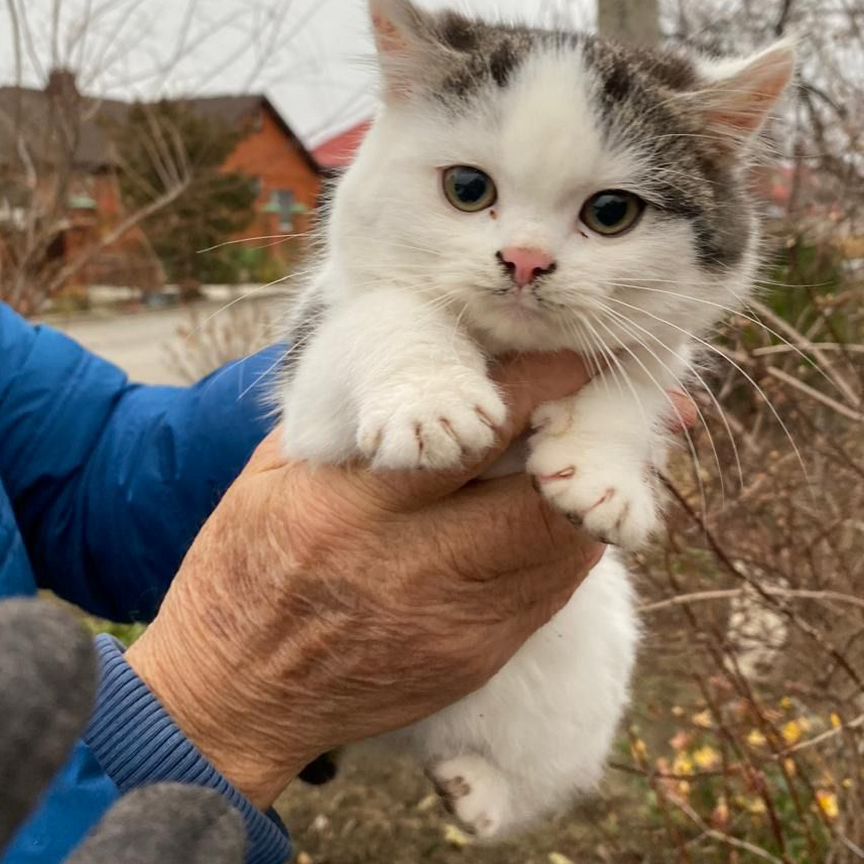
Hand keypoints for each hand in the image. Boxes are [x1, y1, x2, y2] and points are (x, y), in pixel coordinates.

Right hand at [126, 353, 603, 810]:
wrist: (234, 697)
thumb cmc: (244, 572)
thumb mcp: (271, 477)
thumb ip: (349, 422)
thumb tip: (421, 371)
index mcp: (350, 511)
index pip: (472, 437)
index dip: (534, 391)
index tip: (560, 361)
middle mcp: (411, 570)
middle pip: (538, 501)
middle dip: (579, 444)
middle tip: (589, 405)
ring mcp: (454, 626)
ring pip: (561, 550)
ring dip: (577, 496)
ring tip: (577, 456)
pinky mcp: (475, 660)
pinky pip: (549, 594)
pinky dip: (560, 546)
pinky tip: (547, 517)